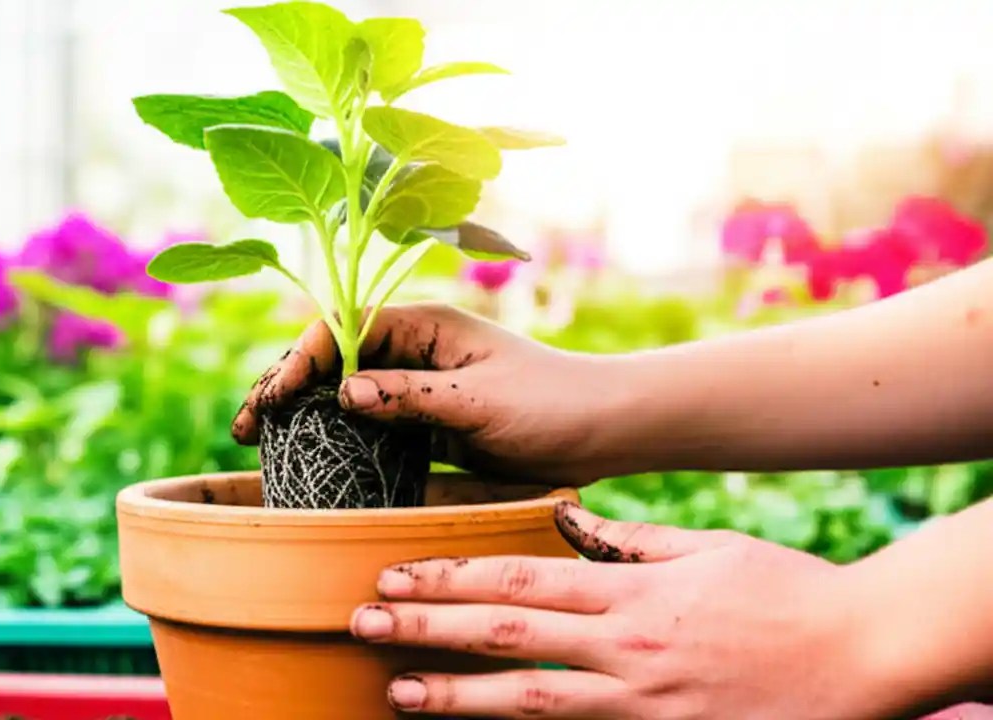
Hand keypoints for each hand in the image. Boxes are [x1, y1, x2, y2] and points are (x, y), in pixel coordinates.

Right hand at [232, 304, 628, 484]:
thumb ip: (411, 396)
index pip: (343, 330)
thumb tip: (341, 394)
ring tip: (260, 444)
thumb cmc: (553, 403)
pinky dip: (338, 442)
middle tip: (247, 427)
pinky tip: (312, 462)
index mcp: (425, 326)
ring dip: (303, 416)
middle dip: (286, 386)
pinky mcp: (427, 426)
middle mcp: (414, 352)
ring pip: (344, 397)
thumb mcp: (479, 401)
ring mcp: (417, 389)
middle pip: (332, 361)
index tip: (274, 399)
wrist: (605, 432)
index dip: (301, 360)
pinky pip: (371, 430)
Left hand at [349, 502, 881, 718]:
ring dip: (458, 695)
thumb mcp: (707, 546)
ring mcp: (643, 700)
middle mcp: (627, 645)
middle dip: (428, 628)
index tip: (397, 574)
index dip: (451, 576)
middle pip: (507, 631)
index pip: (520, 575)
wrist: (866, 656)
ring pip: (531, 698)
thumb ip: (629, 537)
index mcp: (632, 588)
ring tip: (398, 691)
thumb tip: (567, 516)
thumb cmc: (786, 594)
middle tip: (364, 622)